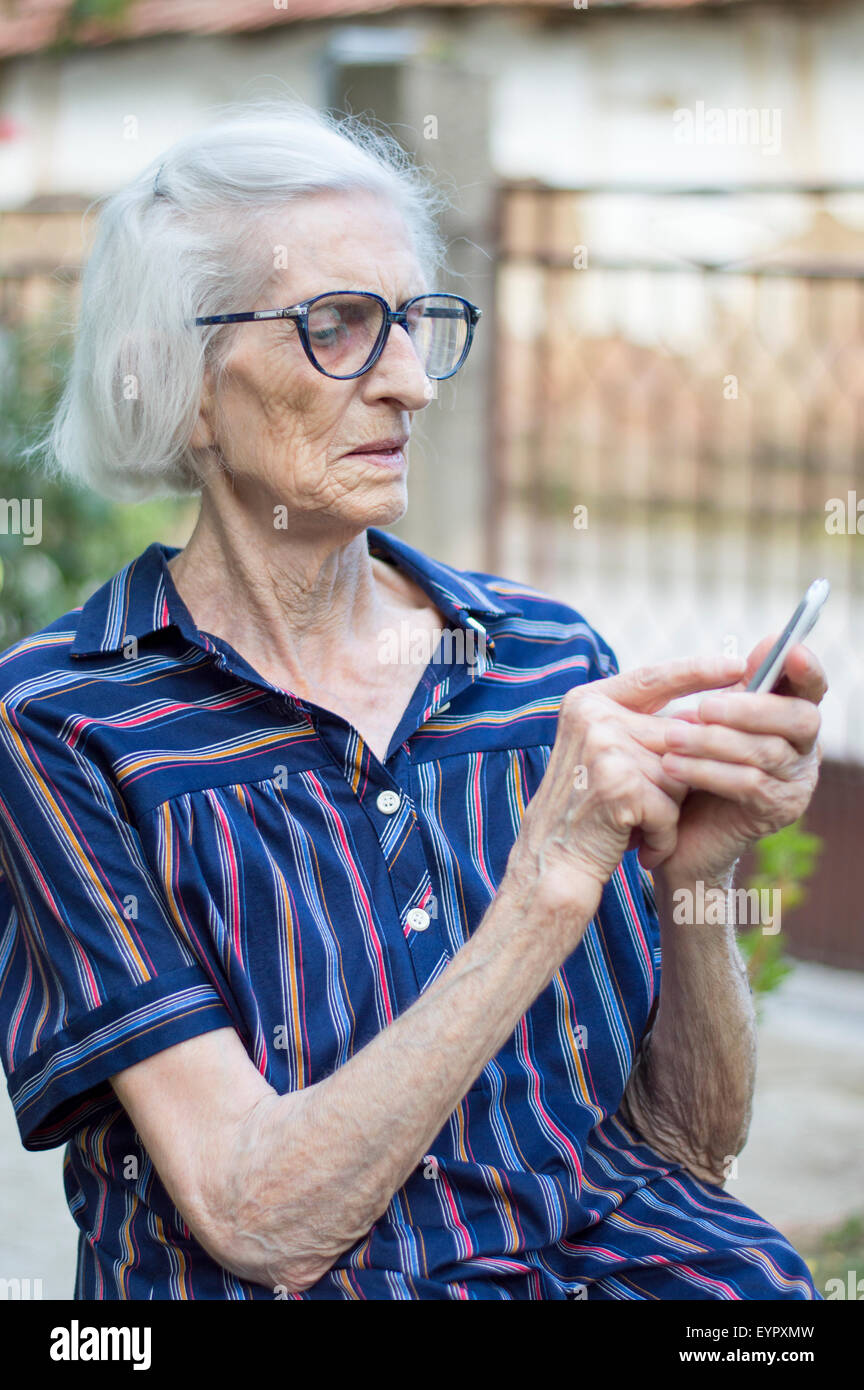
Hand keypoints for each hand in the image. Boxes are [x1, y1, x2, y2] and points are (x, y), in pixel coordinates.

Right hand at [505, 655, 747, 928]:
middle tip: (640, 807)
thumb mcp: (605, 753)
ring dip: (667, 810)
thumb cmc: (587, 810)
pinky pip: (670, 808)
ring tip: (632, 828)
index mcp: (588, 701)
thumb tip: (712, 711)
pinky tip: (635, 845)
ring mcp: (606, 747)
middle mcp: (594, 716)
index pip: (653, 677)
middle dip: (676, 777)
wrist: (552, 863)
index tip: (738, 665)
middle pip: (676, 735)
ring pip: (678, 774)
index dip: (698, 671)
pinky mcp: (620, 784)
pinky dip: (661, 835)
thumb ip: (644, 727)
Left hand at [652, 639, 826, 885]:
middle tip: (703, 708)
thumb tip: (765, 644)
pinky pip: (748, 784)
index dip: (807, 669)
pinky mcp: (779, 810)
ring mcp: (797, 782)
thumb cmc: (692, 766)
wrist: (678, 833)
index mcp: (791, 717)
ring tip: (671, 738)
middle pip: (799, 718)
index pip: (811, 688)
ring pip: (766, 751)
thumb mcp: (709, 723)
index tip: (791, 650)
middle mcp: (805, 749)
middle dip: (750, 708)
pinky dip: (707, 771)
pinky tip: (672, 766)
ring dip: (713, 741)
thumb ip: (735, 689)